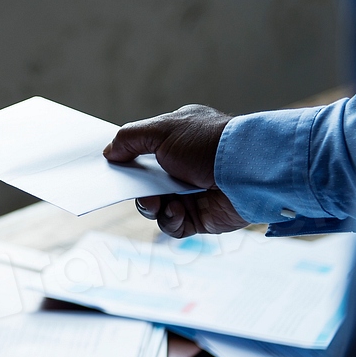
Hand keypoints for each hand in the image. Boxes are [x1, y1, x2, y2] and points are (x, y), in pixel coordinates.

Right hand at [103, 104, 246, 237]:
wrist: (246, 170)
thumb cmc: (207, 143)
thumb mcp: (161, 130)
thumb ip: (130, 139)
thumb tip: (109, 152)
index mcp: (176, 141)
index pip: (143, 153)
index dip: (126, 162)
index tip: (110, 169)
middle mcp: (184, 167)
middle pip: (145, 185)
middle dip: (135, 190)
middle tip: (131, 190)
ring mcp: (192, 193)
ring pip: (156, 208)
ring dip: (151, 206)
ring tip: (158, 202)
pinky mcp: (202, 217)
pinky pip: (174, 225)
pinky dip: (171, 220)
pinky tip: (179, 210)